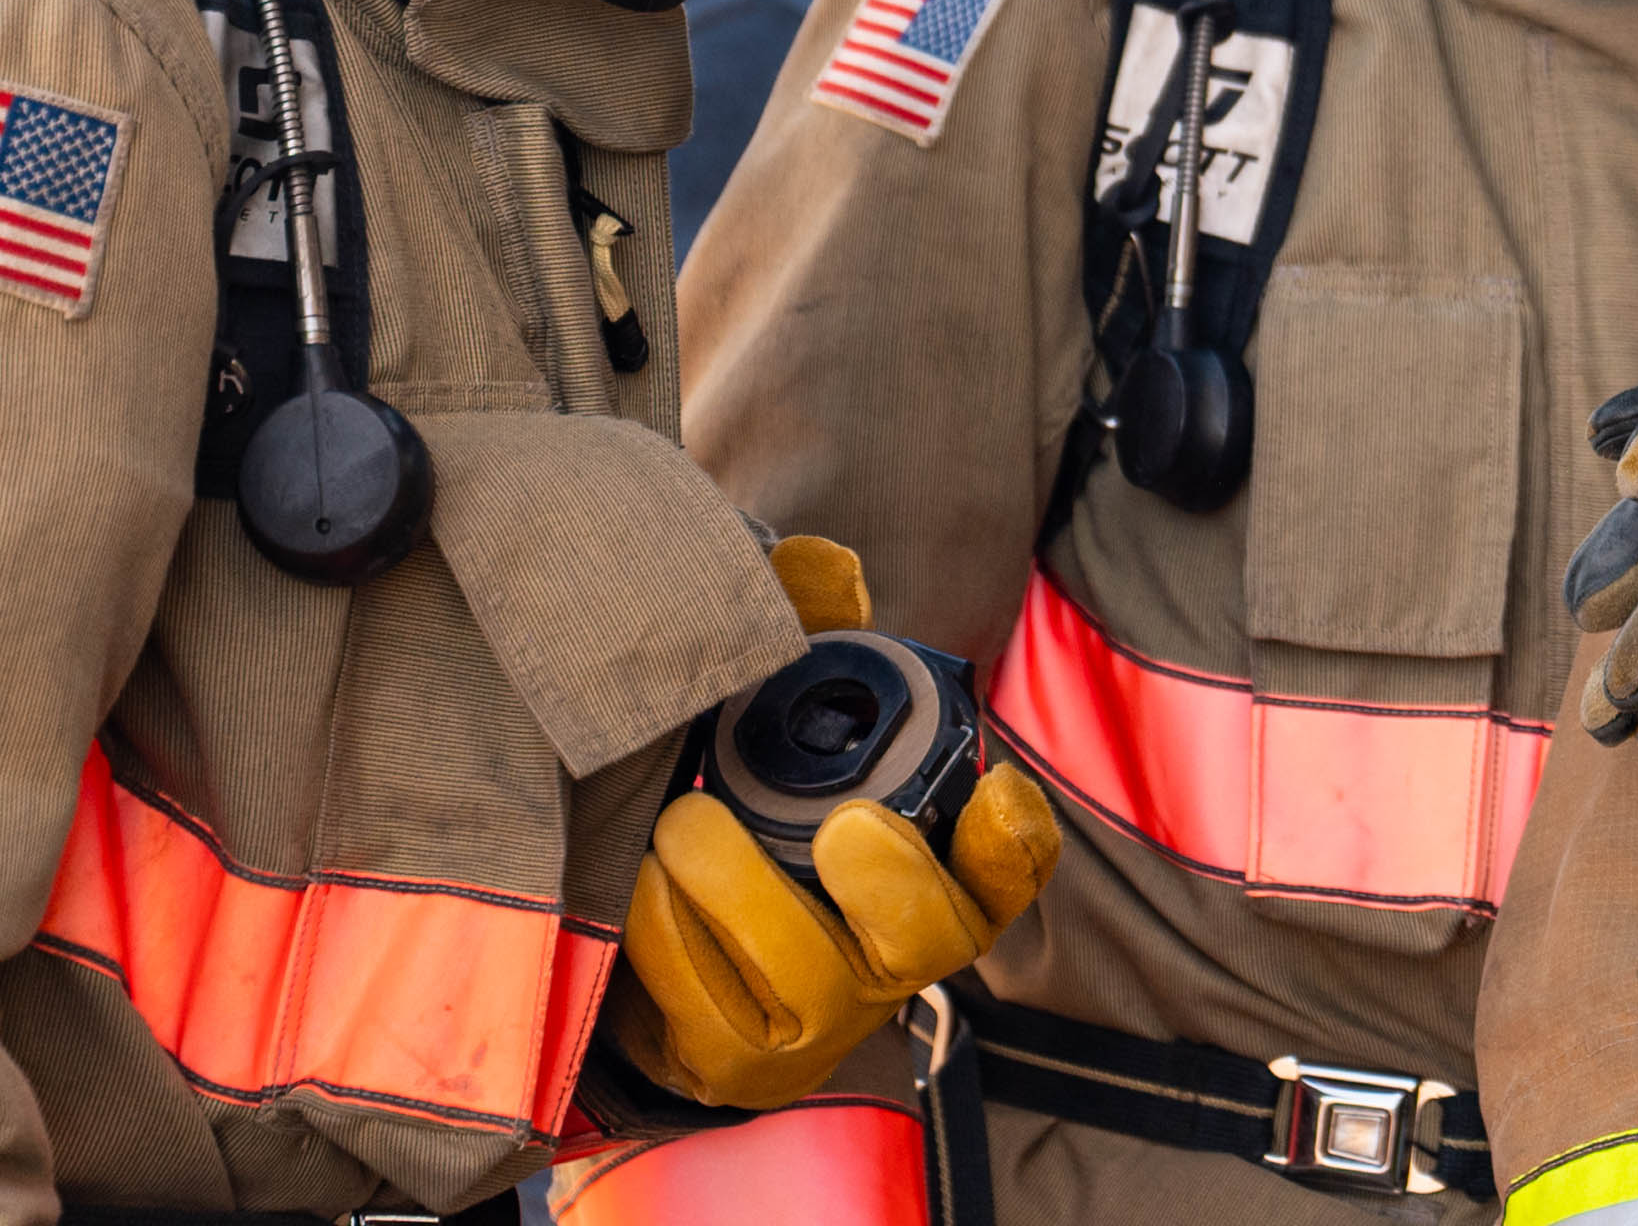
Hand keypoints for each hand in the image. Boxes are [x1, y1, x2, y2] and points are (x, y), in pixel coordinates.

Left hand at [619, 531, 1061, 1108]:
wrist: (623, 930)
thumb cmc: (722, 803)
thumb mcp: (760, 709)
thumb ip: (801, 622)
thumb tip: (831, 571)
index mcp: (926, 870)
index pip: (1008, 867)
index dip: (1014, 837)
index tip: (993, 788)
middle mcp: (890, 956)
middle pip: (933, 935)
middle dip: (889, 877)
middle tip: (837, 825)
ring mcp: (818, 1021)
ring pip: (811, 973)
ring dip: (738, 889)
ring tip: (682, 824)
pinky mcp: (736, 1067)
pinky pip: (713, 1014)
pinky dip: (671, 936)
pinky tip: (641, 886)